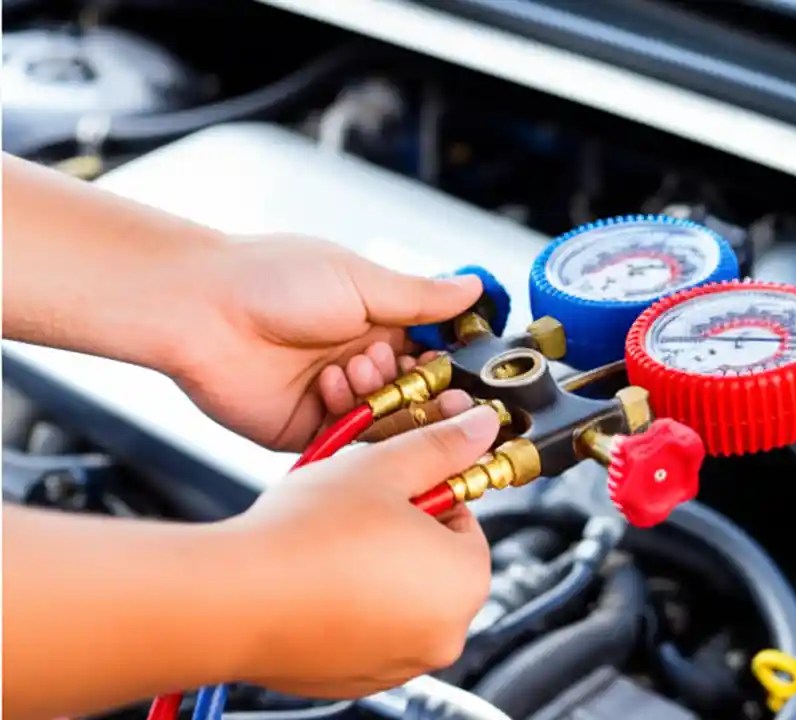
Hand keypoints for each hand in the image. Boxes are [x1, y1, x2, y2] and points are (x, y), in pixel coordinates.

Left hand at [175, 234, 481, 449]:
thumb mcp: (360, 279)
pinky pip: (348, 440)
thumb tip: (474, 287)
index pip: (435, 354)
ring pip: (388, 421)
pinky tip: (334, 387)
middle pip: (418, 395)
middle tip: (443, 396)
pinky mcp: (307, 429)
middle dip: (431, 395)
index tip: (471, 374)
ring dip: (386, 399)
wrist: (198, 309)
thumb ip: (421, 297)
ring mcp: (334, 398)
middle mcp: (360, 362)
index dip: (454, 367)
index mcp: (377, 322)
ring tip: (366, 371)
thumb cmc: (270, 278)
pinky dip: (349, 417)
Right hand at [225, 404, 498, 697]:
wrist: (232, 599)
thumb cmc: (307, 536)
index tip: (393, 487)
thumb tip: (480, 427)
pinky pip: (363, 631)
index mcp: (466, 580)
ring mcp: (399, 664)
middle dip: (401, 533)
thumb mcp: (384, 467)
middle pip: (435, 563)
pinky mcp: (354, 679)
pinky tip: (312, 581)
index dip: (427, 494)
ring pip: (398, 599)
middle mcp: (444, 633)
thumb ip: (441, 445)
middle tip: (357, 511)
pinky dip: (346, 607)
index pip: (466, 522)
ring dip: (373, 568)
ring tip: (328, 544)